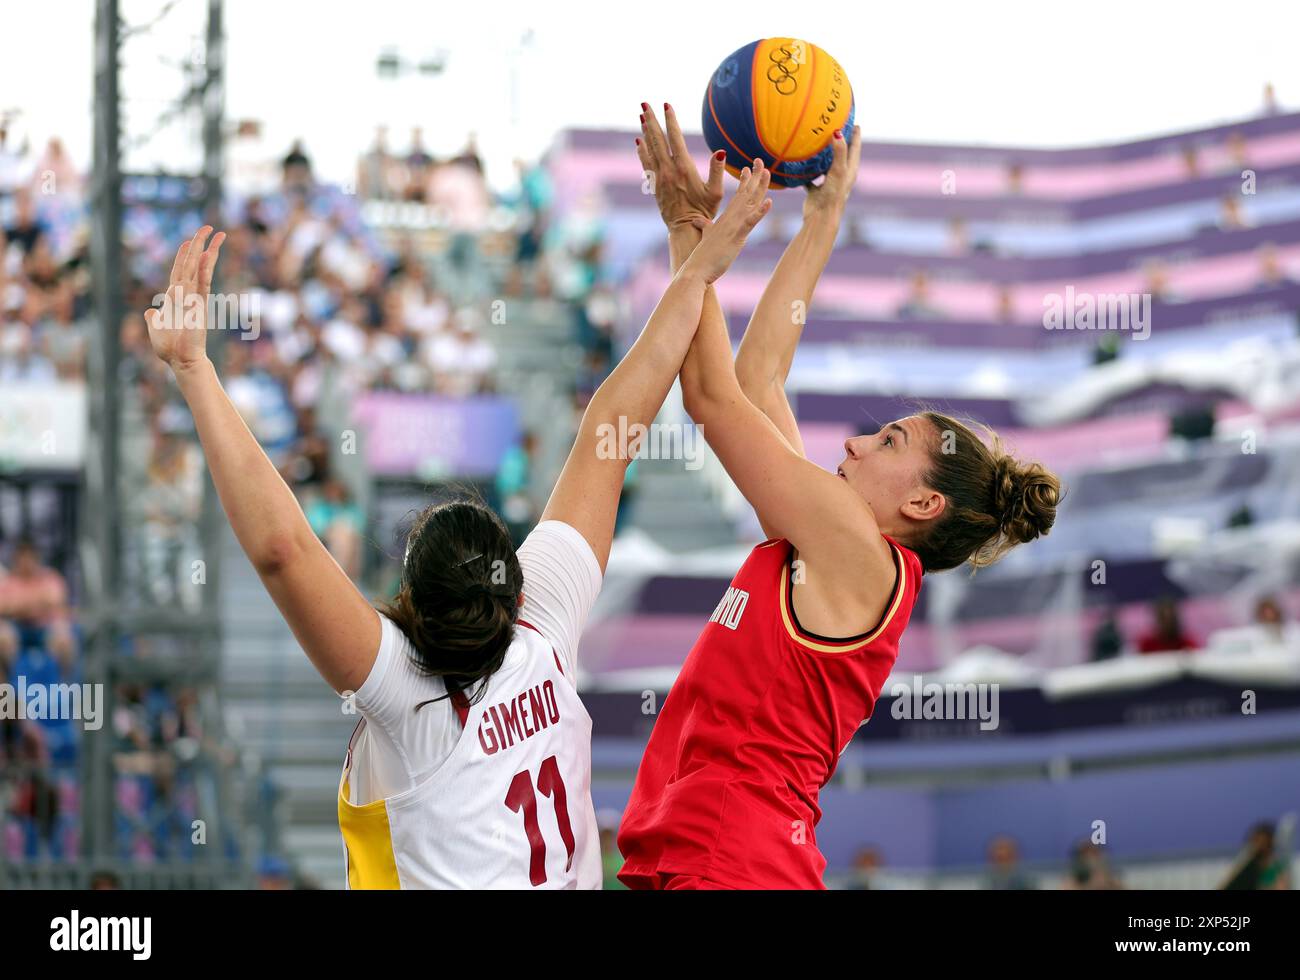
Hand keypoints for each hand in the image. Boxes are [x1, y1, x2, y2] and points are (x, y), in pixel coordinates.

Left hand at [144, 225, 225, 372]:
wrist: (181, 360)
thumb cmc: (170, 348)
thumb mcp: (156, 328)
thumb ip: (155, 317)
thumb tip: (151, 311)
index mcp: (177, 297)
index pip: (181, 271)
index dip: (184, 256)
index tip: (188, 241)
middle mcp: (189, 294)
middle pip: (194, 263)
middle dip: (200, 244)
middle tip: (208, 226)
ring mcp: (196, 297)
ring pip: (201, 268)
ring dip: (208, 249)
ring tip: (216, 233)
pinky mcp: (200, 304)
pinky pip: (203, 282)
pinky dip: (205, 268)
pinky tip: (209, 254)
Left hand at [637, 102, 726, 231]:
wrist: (684, 228)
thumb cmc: (704, 211)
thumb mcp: (716, 192)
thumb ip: (718, 171)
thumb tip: (721, 151)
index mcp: (684, 168)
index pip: (675, 138)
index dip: (670, 120)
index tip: (667, 105)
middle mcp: (668, 170)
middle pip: (657, 139)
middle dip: (651, 120)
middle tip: (644, 103)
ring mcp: (659, 177)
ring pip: (650, 149)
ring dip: (645, 131)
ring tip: (641, 115)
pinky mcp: (654, 185)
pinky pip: (646, 163)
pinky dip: (642, 150)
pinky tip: (639, 141)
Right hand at [680, 160, 771, 283]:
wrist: (696, 270)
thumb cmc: (702, 257)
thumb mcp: (706, 237)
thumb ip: (705, 227)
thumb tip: (698, 221)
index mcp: (725, 218)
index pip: (737, 196)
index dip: (744, 181)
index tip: (747, 168)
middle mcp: (730, 218)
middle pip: (746, 194)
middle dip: (754, 176)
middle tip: (760, 160)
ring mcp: (733, 226)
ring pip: (749, 202)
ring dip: (759, 187)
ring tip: (767, 171)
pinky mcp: (736, 237)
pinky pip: (750, 222)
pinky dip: (760, 211)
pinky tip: (769, 201)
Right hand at [803, 125, 860, 220]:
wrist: (820, 217)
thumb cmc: (833, 195)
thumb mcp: (838, 171)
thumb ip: (839, 151)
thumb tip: (837, 132)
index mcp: (850, 172)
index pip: (855, 149)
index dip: (856, 136)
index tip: (855, 123)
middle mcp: (840, 177)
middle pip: (842, 156)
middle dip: (841, 143)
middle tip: (837, 128)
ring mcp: (828, 184)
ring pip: (826, 166)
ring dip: (824, 156)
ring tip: (819, 143)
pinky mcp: (816, 191)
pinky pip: (811, 177)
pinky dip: (807, 171)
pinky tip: (800, 164)